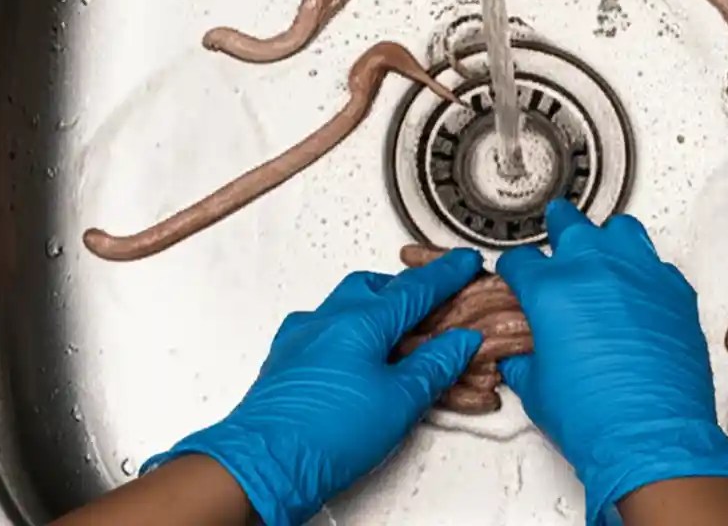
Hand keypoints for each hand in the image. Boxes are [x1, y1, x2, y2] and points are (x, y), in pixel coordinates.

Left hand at [142, 250, 485, 525]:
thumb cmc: (325, 433)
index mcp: (360, 320)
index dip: (446, 275)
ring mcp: (301, 338)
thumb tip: (459, 342)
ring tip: (398, 334)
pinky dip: (349, 334)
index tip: (464, 262)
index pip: (415, 288)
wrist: (263, 465)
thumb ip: (434, 365)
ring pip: (345, 306)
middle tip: (433, 299)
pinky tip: (356, 357)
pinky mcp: (285, 361)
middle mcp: (326, 319)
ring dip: (375, 311)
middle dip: (406, 288)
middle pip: (375, 287)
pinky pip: (324, 330)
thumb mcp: (400, 401)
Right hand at [496, 200, 727, 524]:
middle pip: (568, 223)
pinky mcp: (675, 291)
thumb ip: (524, 361)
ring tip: (600, 255)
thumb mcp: (536, 390)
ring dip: (605, 240)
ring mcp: (640, 274)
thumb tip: (520, 358)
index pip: (520, 260)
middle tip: (555, 235)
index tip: (516, 275)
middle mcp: (595, 269)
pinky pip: (656, 266)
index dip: (513, 268)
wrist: (652, 437)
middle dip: (557, 227)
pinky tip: (638, 293)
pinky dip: (643, 273)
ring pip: (620, 230)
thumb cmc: (596, 417)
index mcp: (551, 289)